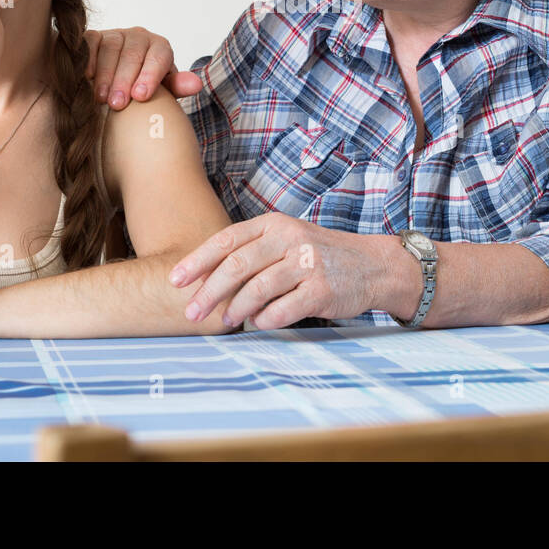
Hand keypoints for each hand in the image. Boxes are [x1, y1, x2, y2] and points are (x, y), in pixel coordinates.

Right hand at [82, 27, 201, 108]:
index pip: (159, 57)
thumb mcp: (162, 91)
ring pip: (110, 48)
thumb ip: (177, 87)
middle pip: (133, 54)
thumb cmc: (144, 89)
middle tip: (118, 105)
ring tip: (101, 99)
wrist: (120, 84)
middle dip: (125, 80)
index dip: (150, 76)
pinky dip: (87, 60)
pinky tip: (86, 79)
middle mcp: (139, 36)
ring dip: (105, 75)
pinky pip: (90, 43)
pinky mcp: (94, 36)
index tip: (141, 97)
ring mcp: (115, 34)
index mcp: (160, 47)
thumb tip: (196, 85)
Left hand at [168, 212, 393, 329]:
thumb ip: (253, 252)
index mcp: (275, 223)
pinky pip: (283, 309)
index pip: (227, 240)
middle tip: (191, 312)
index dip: (198, 261)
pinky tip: (257, 324)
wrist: (373, 265)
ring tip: (225, 321)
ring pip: (257, 288)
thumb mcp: (287, 240)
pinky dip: (265, 319)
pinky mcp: (322, 289)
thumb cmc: (320, 255)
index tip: (175, 280)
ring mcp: (307, 263)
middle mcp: (289, 238)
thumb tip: (206, 279)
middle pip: (237, 265)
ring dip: (235, 308)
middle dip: (208, 291)